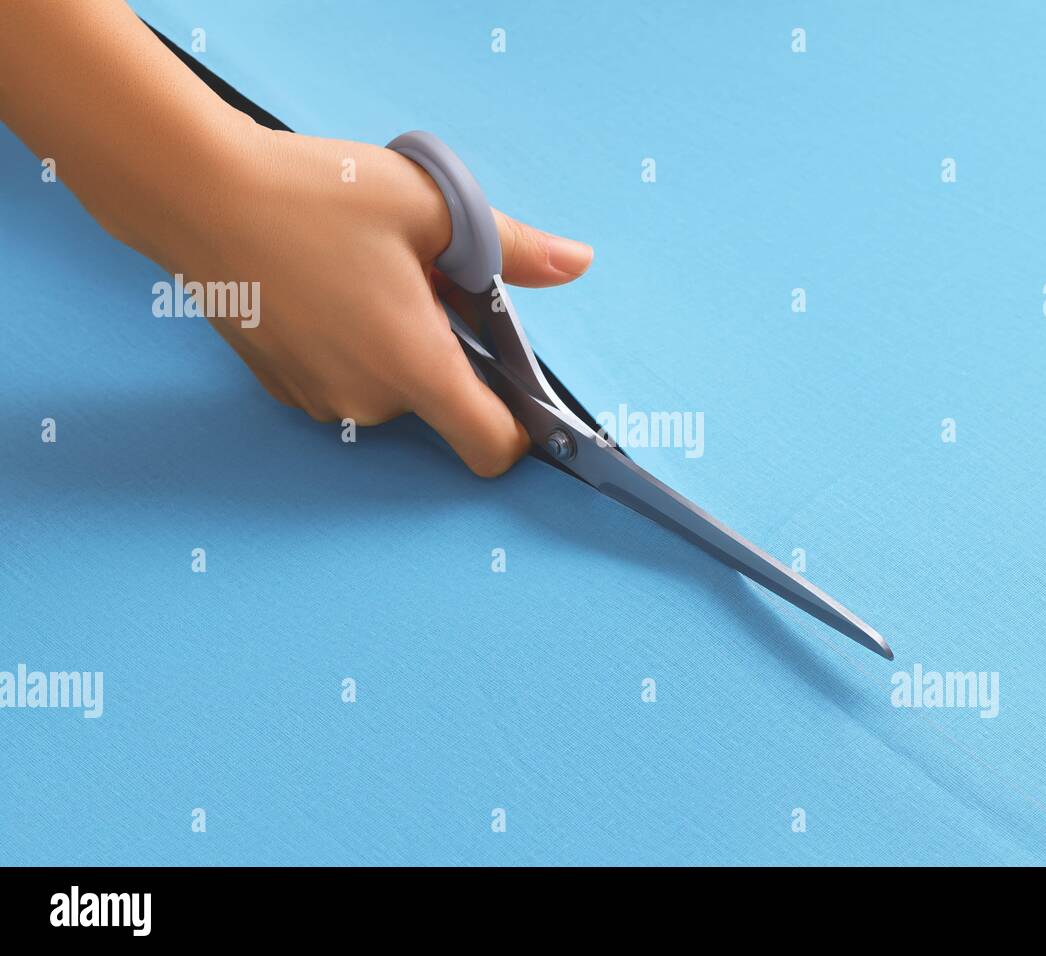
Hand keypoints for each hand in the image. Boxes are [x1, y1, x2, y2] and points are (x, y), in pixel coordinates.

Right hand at [167, 121, 592, 476]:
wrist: (193, 192)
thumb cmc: (314, 194)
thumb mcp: (432, 205)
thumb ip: (515, 248)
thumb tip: (579, 263)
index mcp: (414, 365)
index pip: (491, 447)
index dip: (520, 430)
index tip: (519, 391)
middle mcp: (367, 401)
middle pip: (442, 403)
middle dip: (448, 349)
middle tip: (422, 277)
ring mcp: (319, 400)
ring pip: (391, 387)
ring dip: (398, 345)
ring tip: (367, 275)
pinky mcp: (282, 387)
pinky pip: (346, 380)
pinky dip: (354, 348)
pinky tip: (328, 288)